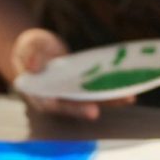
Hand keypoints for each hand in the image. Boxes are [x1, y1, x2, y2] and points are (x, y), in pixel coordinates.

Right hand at [11, 28, 134, 120]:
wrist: (34, 51)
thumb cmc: (27, 50)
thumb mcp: (27, 48)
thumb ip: (30, 55)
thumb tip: (34, 65)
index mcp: (42, 95)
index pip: (58, 105)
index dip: (76, 109)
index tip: (93, 111)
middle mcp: (59, 99)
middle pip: (82, 105)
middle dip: (105, 103)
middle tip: (125, 99)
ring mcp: (71, 93)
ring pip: (93, 98)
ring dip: (112, 98)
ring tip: (132, 96)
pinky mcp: (81, 86)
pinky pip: (97, 88)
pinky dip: (111, 87)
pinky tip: (128, 84)